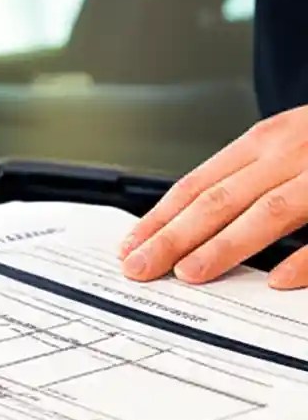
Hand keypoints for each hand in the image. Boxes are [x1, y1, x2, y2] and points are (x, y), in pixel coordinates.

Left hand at [119, 105, 307, 288]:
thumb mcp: (289, 145)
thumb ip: (248, 178)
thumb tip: (188, 224)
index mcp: (267, 140)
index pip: (198, 183)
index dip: (159, 217)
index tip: (129, 247)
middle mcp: (294, 151)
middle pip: (221, 198)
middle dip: (174, 236)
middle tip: (140, 268)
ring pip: (272, 210)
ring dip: (227, 244)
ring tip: (192, 273)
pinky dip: (307, 255)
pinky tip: (279, 279)